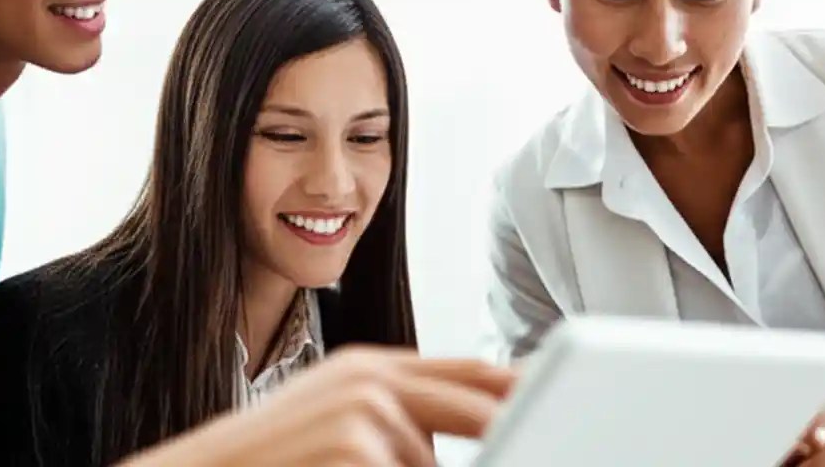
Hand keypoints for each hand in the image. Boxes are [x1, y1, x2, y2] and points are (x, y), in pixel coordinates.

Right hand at [120, 346, 515, 466]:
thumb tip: (451, 435)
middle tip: (536, 443)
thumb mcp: (331, 420)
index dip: (515, 384)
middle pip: (477, 405)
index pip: (466, 369)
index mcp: (367, 367)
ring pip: (431, 464)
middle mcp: (370, 379)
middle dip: (507, 432)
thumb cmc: (268, 460)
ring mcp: (364, 413)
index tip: (555, 397)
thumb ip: (394, 415)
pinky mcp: (356, 447)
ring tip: (331, 462)